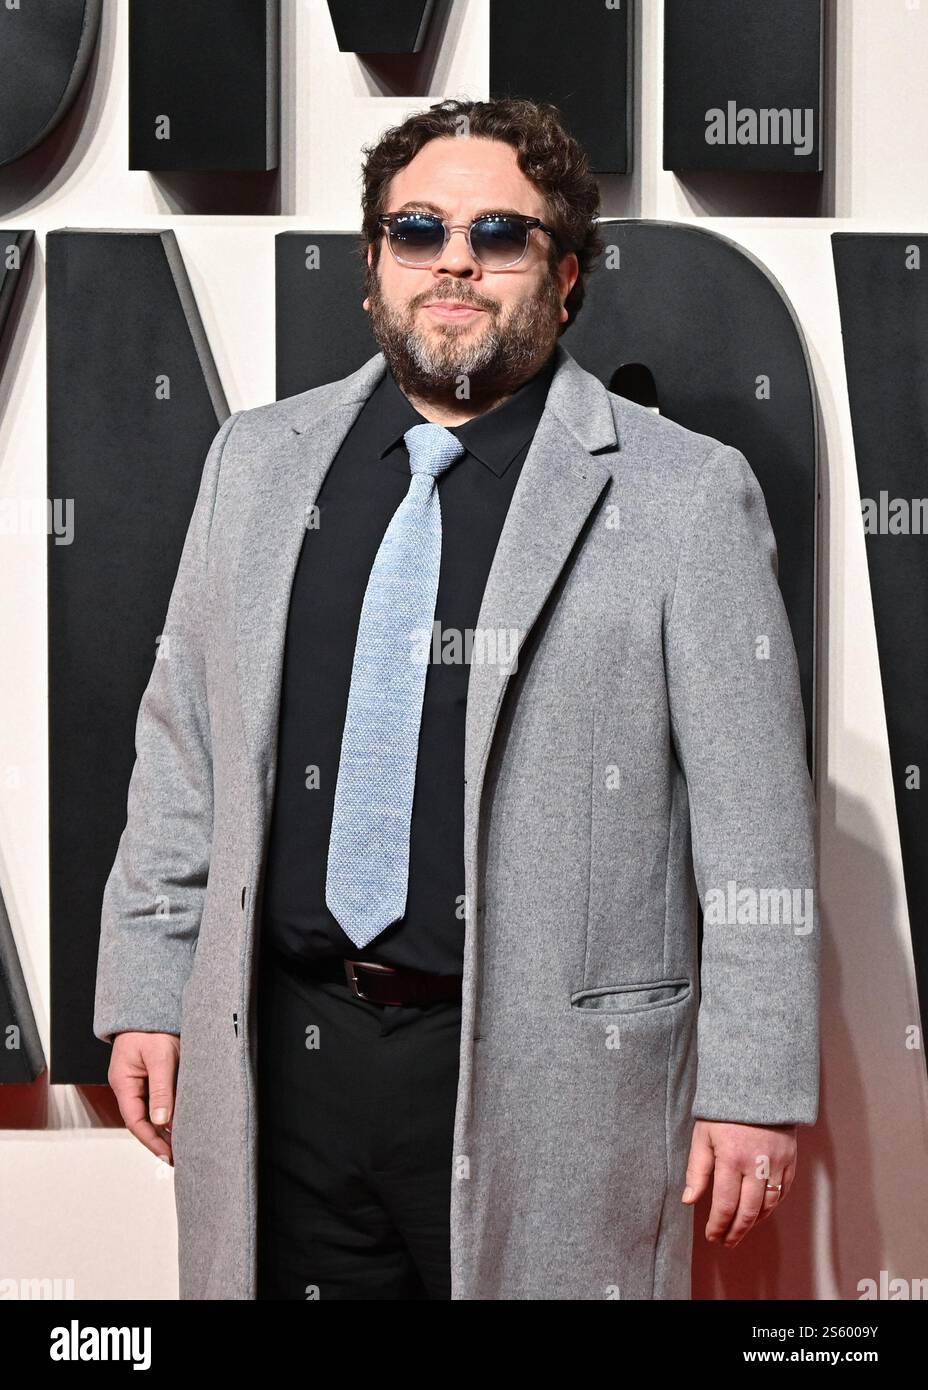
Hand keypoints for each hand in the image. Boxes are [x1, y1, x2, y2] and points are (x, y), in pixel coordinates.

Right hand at [108, 1031, 179, 1165]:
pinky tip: (180, 1122)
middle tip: (176, 1156)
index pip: (134, 1120)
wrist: (153, 1005)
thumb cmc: (152, 1027)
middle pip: (141, 1120)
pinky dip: (168, 1113)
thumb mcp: (160, 1057)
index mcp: (123, 1082)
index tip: (167, 1154)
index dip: (150, 1140)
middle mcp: (129, 1085)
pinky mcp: (152, 1076)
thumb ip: (161, 1089)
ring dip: (164, 1129)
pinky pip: (158, 1100)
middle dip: (158, 1140)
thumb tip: (162, 1121)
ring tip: (181, 1145)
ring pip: (150, 1112)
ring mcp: (140, 1081)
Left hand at [681, 1119, 796, 1246]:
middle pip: (747, 1212)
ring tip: (739, 1231)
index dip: (718, 1226)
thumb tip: (688, 1200)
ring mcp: (776, 1164)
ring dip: (753, 1224)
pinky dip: (770, 1208)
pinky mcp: (790, 1160)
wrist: (758, 1085)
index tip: (711, 1236)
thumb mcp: (703, 1135)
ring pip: (767, 1206)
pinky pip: (782, 1193)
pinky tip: (758, 1213)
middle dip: (735, 1232)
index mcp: (731, 1158)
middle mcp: (756, 1165)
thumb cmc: (725, 1111)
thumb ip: (697, 1170)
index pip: (724, 1205)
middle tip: (725, 1242)